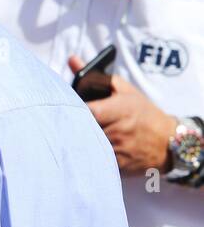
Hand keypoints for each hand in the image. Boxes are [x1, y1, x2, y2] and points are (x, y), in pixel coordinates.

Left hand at [68, 55, 174, 173]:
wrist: (168, 142)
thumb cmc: (143, 113)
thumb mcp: (125, 91)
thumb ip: (96, 76)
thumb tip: (72, 59)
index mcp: (120, 110)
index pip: (88, 111)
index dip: (72, 110)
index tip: (62, 108)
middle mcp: (120, 131)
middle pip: (84, 129)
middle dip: (72, 126)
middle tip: (58, 123)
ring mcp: (120, 150)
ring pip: (88, 146)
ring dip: (78, 141)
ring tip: (68, 136)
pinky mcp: (120, 166)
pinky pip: (97, 160)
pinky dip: (89, 155)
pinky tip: (83, 150)